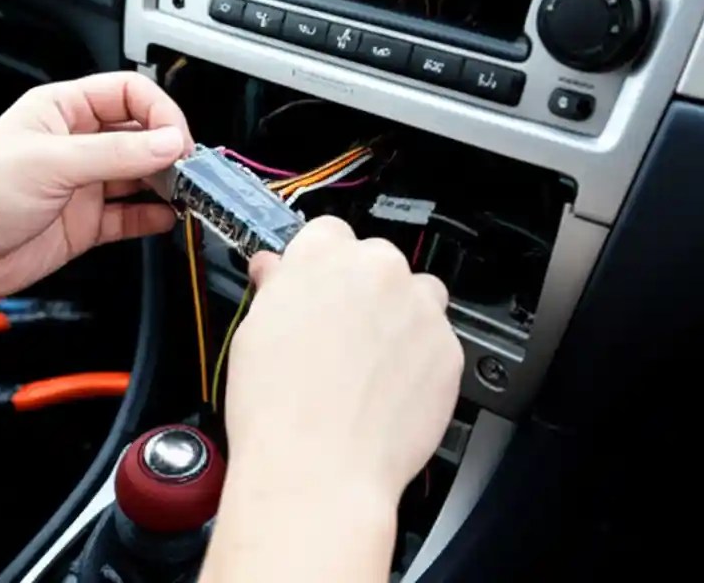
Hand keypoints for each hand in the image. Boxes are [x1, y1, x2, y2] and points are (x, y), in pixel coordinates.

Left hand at [0, 72, 192, 299]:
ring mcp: (81, 185)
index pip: (129, 94)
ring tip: (186, 195)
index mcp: (63, 110)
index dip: (160, 113)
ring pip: (140, 177)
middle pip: (142, 136)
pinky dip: (152, 217)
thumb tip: (167, 143)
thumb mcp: (50, 163)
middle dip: (169, 151)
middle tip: (189, 172)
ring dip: (166, 185)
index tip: (177, 140)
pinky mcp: (84, 224)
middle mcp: (76, 144)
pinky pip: (130, 216)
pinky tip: (167, 218)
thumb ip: (115, 154)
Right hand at [224, 216, 462, 505]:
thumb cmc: (277, 410)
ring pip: (418, 297)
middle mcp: (377, 270)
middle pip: (378, 262)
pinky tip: (389, 391)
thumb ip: (277, 289)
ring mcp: (420, 308)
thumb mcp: (253, 333)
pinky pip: (438, 342)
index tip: (318, 289)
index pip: (329, 233)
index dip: (321, 266)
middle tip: (340, 337)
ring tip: (371, 365)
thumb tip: (278, 272)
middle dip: (364, 293)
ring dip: (400, 317)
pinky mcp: (450, 350)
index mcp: (323, 255)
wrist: (319, 470)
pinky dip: (421, 360)